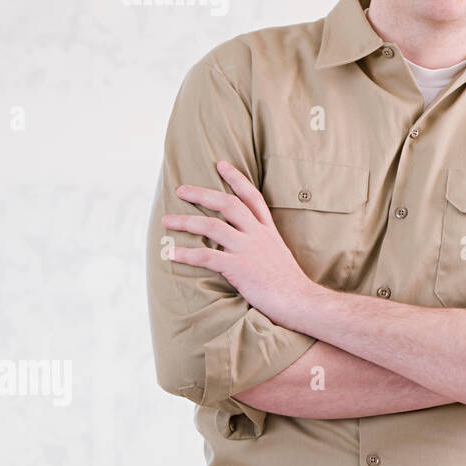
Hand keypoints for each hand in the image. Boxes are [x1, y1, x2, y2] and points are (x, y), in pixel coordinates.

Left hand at [160, 160, 314, 321]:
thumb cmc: (288, 283)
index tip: (221, 164)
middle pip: (228, 204)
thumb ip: (261, 243)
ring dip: (186, 222)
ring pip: (212, 226)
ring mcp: (248, 250)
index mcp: (268, 230)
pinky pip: (206, 256)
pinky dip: (185, 254)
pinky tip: (170, 253)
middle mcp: (257, 235)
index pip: (252, 196)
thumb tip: (244, 242)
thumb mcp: (278, 253)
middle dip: (202, 194)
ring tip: (167, 220)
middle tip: (181, 189)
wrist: (299, 300)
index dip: (236, 178)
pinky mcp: (238, 268)